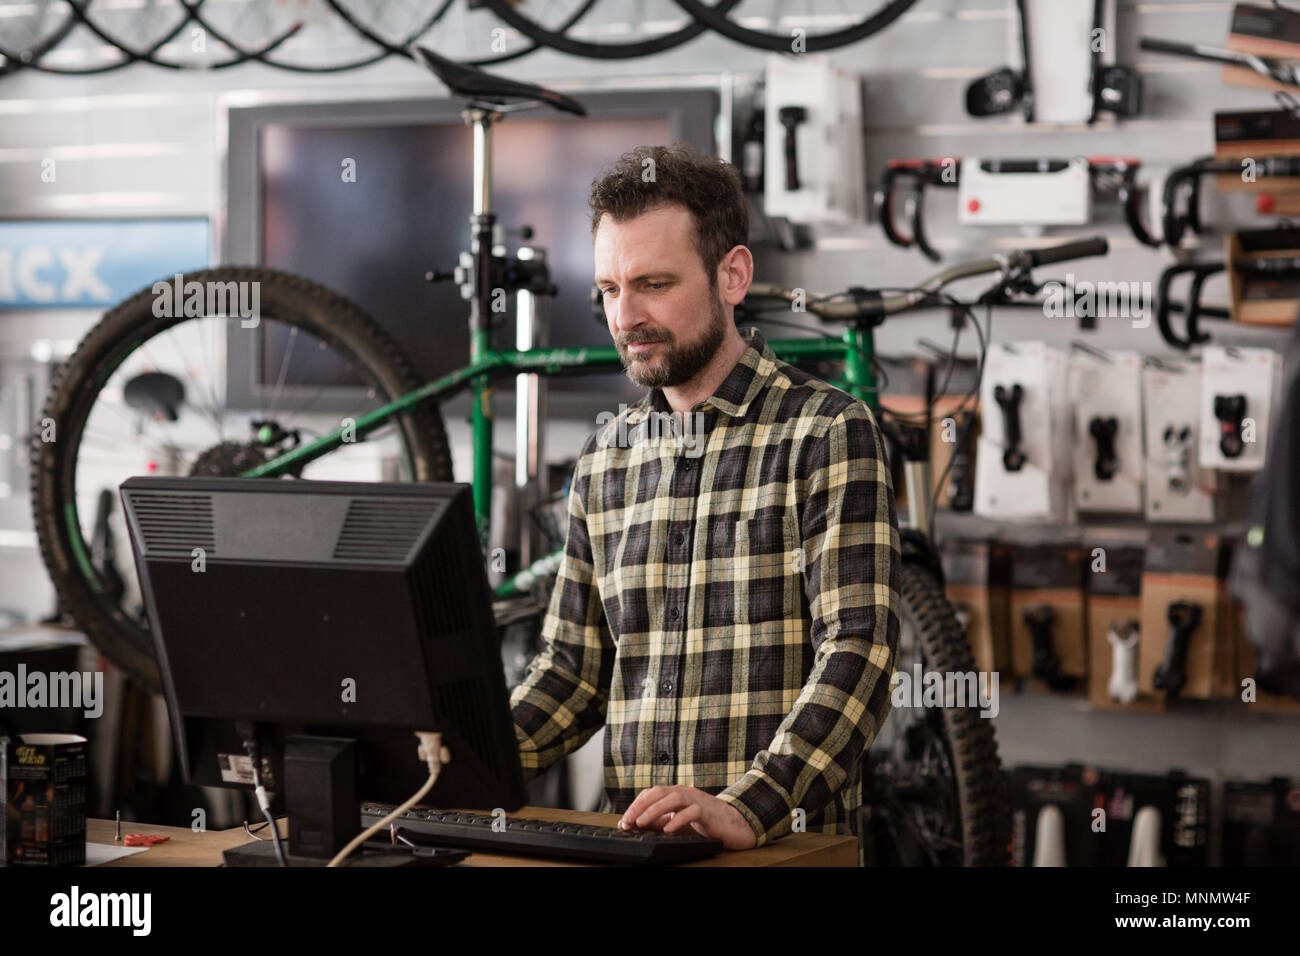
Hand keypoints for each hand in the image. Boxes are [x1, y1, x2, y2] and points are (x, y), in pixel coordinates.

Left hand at [619, 785, 756, 849]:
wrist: (736, 823)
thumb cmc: (707, 821)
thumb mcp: (680, 819)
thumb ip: (662, 819)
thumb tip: (641, 824)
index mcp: (676, 793)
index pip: (651, 794)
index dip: (636, 805)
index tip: (624, 821)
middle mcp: (684, 793)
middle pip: (658, 793)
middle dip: (640, 806)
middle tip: (628, 821)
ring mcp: (696, 800)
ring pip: (673, 798)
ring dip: (655, 810)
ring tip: (642, 823)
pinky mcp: (707, 812)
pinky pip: (691, 812)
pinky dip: (678, 819)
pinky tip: (668, 829)